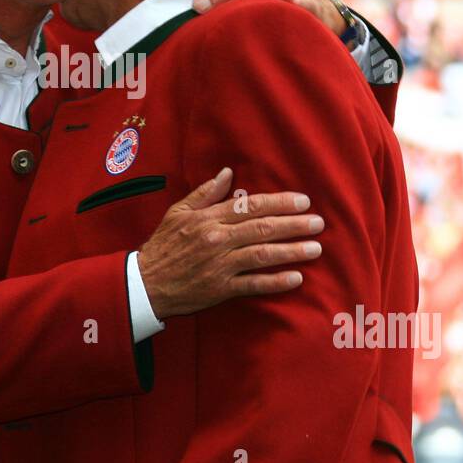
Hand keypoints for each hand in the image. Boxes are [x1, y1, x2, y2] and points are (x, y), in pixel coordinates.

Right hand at [137, 168, 324, 319]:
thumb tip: (228, 173)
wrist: (144, 283)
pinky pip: (253, 285)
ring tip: (315, 248)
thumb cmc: (163, 246)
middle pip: (262, 228)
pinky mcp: (220, 289)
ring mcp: (219, 265)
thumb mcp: (178, 212)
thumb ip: (205, 193)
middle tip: (318, 223)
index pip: (250, 206)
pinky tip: (296, 277)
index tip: (303, 201)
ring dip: (291, 251)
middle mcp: (217, 239)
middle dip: (294, 225)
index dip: (279, 203)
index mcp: (208, 218)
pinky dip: (275, 282)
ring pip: (262, 255)